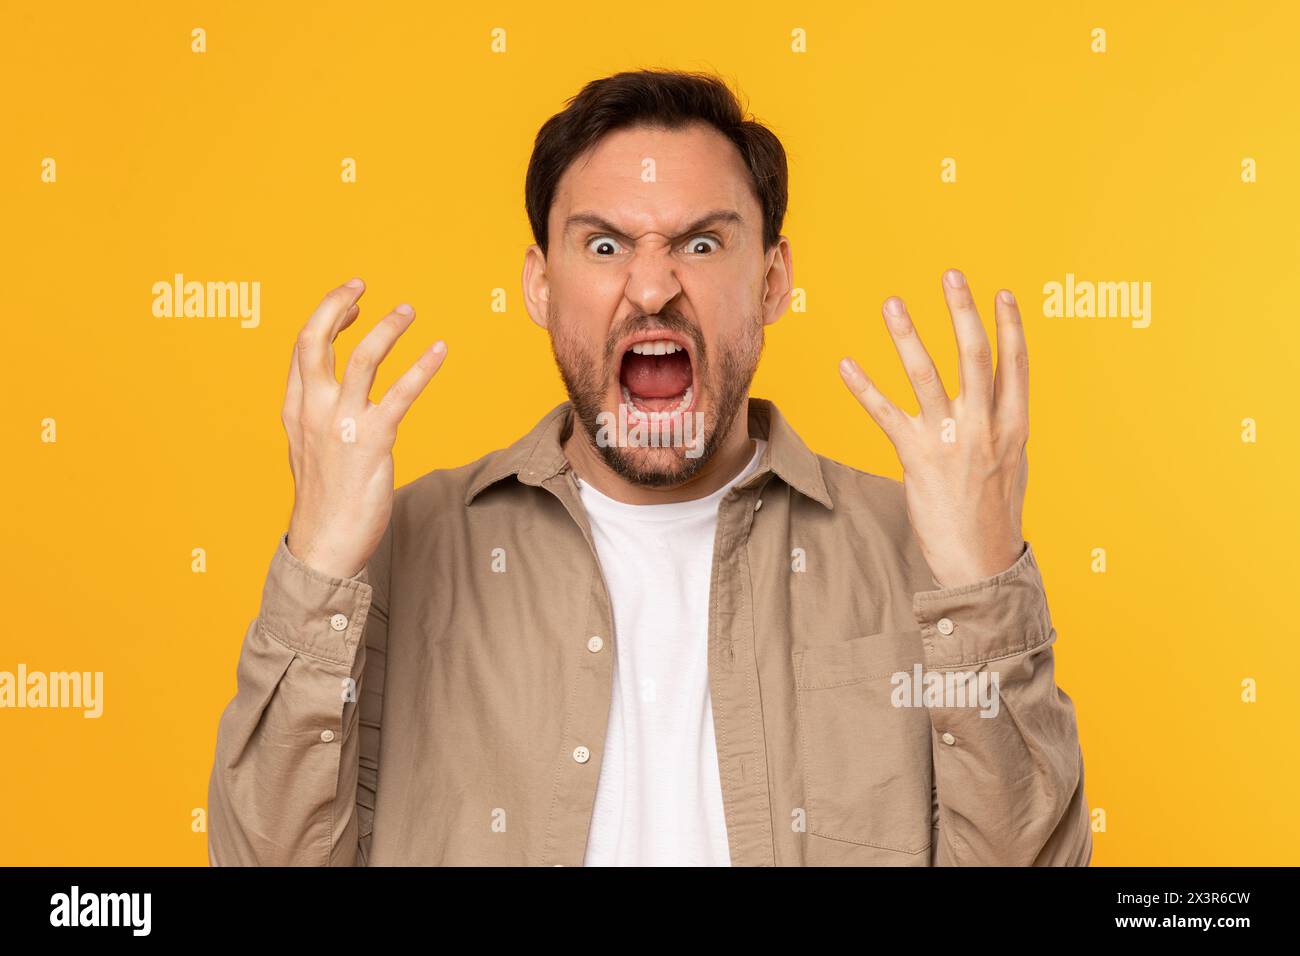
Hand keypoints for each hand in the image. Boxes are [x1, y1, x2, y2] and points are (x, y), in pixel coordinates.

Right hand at [283, 278, 446, 578]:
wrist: (326, 544)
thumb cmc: (324, 498)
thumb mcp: (309, 448)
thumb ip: (316, 415)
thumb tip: (331, 393)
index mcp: (294, 408)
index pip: (303, 347)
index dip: (326, 316)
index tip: (352, 302)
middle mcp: (312, 410)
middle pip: (317, 340)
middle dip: (337, 304)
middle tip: (363, 285)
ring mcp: (341, 424)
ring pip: (362, 357)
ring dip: (387, 328)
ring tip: (408, 311)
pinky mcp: (372, 441)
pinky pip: (401, 393)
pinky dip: (423, 366)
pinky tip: (440, 350)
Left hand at [839, 269, 1027, 587]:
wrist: (981, 562)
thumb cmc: (994, 515)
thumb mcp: (1011, 465)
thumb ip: (1002, 427)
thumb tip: (998, 398)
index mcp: (1014, 426)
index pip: (1015, 365)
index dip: (1010, 326)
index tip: (1001, 293)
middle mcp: (985, 427)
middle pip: (975, 357)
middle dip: (962, 312)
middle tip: (951, 275)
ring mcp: (950, 440)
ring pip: (928, 376)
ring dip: (908, 336)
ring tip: (893, 303)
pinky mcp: (916, 458)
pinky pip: (885, 414)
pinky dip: (864, 388)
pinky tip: (846, 364)